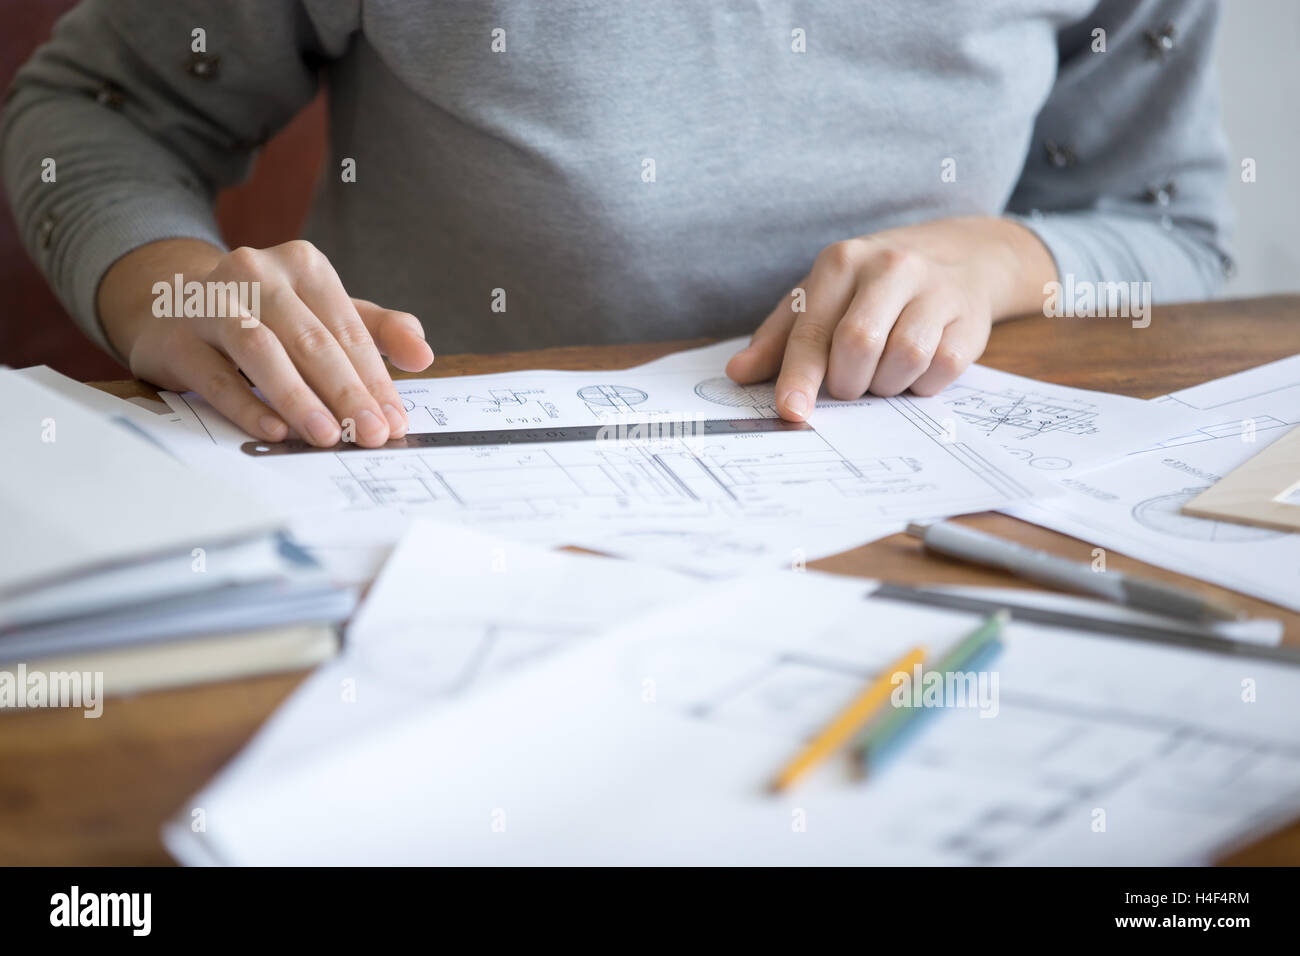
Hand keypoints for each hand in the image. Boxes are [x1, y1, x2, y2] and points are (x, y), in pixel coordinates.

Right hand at [99, 238, 433, 445]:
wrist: (171, 301)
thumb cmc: (264, 313)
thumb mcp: (323, 312)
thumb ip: (377, 330)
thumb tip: (423, 354)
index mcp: (303, 266)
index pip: (349, 331)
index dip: (376, 380)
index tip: (395, 421)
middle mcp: (256, 273)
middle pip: (312, 340)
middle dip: (347, 393)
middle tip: (372, 434)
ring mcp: (211, 302)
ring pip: (262, 351)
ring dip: (300, 397)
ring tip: (328, 436)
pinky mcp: (176, 337)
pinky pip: (215, 375)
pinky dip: (247, 404)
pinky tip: (275, 429)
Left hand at [725, 217, 1055, 419]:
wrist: (958, 256)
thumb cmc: (870, 289)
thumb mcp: (819, 299)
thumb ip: (779, 339)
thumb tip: (738, 373)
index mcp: (841, 262)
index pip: (813, 329)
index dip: (800, 376)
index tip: (792, 411)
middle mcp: (890, 267)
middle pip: (859, 345)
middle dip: (847, 382)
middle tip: (848, 384)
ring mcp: (935, 289)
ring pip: (904, 358)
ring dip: (886, 384)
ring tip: (881, 373)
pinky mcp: (970, 318)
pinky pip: (940, 369)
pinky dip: (922, 385)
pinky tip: (914, 371)